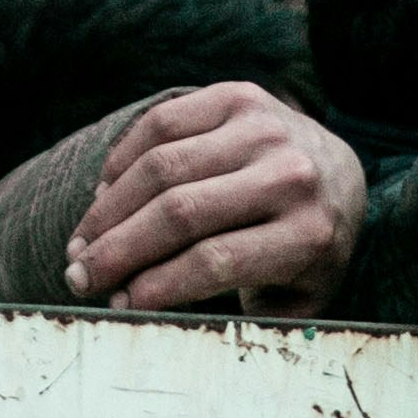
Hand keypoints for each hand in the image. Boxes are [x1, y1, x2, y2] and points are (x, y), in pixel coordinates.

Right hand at [65, 83, 364, 315]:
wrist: (339, 176)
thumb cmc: (304, 254)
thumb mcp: (295, 297)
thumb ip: (242, 315)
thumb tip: (156, 320)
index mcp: (309, 233)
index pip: (215, 260)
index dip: (156, 285)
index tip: (116, 304)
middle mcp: (291, 174)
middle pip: (181, 212)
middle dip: (117, 250)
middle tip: (78, 277)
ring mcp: (265, 127)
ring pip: (161, 166)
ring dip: (108, 210)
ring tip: (80, 244)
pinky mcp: (239, 96)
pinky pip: (161, 124)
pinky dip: (121, 161)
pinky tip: (102, 197)